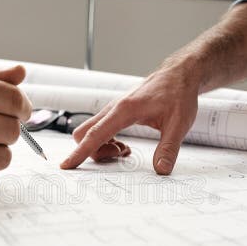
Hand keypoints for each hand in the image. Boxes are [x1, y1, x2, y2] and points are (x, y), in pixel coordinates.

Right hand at [60, 65, 198, 174]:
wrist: (179, 76)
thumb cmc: (178, 93)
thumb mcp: (178, 124)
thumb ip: (168, 149)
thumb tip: (161, 169)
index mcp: (125, 110)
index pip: (95, 135)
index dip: (79, 153)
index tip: (67, 165)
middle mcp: (114, 108)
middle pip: (84, 133)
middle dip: (93, 152)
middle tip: (117, 156)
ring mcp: (113, 110)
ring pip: (91, 132)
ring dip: (102, 147)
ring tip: (125, 151)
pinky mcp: (116, 112)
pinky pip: (100, 130)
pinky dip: (106, 142)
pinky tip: (123, 145)